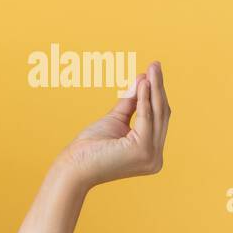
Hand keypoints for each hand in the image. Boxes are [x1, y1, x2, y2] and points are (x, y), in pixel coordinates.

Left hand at [56, 60, 171, 189]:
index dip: (156, 95)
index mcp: (151, 153)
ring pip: (156, 114)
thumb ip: (132, 103)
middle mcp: (155, 158)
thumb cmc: (89, 148)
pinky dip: (144, 98)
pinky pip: (146, 117)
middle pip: (161, 115)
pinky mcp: (143, 150)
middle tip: (155, 64)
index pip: (157, 120)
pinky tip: (144, 83)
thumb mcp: (115, 120)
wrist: (72, 167)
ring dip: (154, 89)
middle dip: (158, 88)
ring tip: (152, 68)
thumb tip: (144, 79)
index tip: (152, 72)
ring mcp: (151, 156)